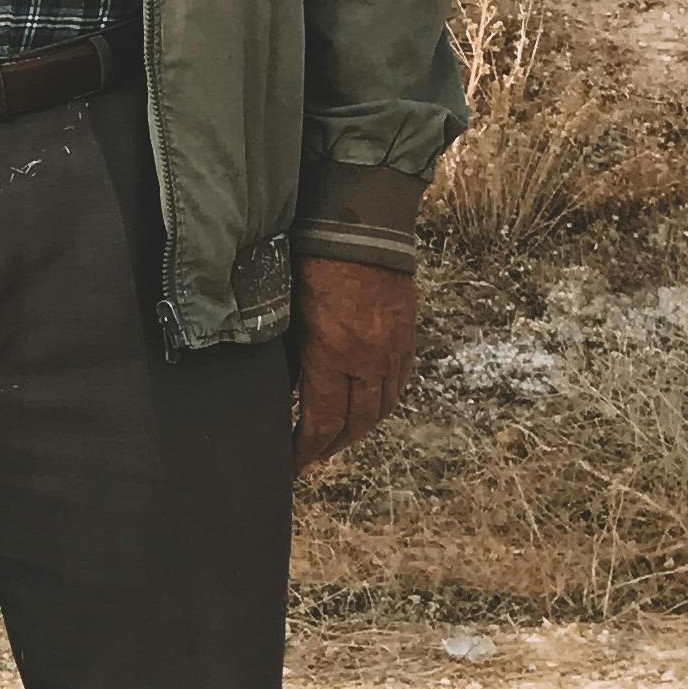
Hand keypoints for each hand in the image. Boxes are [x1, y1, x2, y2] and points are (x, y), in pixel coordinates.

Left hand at [290, 258, 417, 469]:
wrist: (362, 224)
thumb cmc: (315, 258)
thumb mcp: (289, 309)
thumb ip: (288, 352)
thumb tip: (281, 384)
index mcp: (332, 355)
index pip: (322, 423)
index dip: (306, 450)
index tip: (291, 464)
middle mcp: (368, 360)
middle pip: (355, 424)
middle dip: (331, 447)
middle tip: (312, 456)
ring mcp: (392, 350)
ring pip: (381, 408)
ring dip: (359, 429)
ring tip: (337, 437)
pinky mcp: (406, 336)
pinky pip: (398, 383)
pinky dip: (382, 401)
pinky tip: (368, 403)